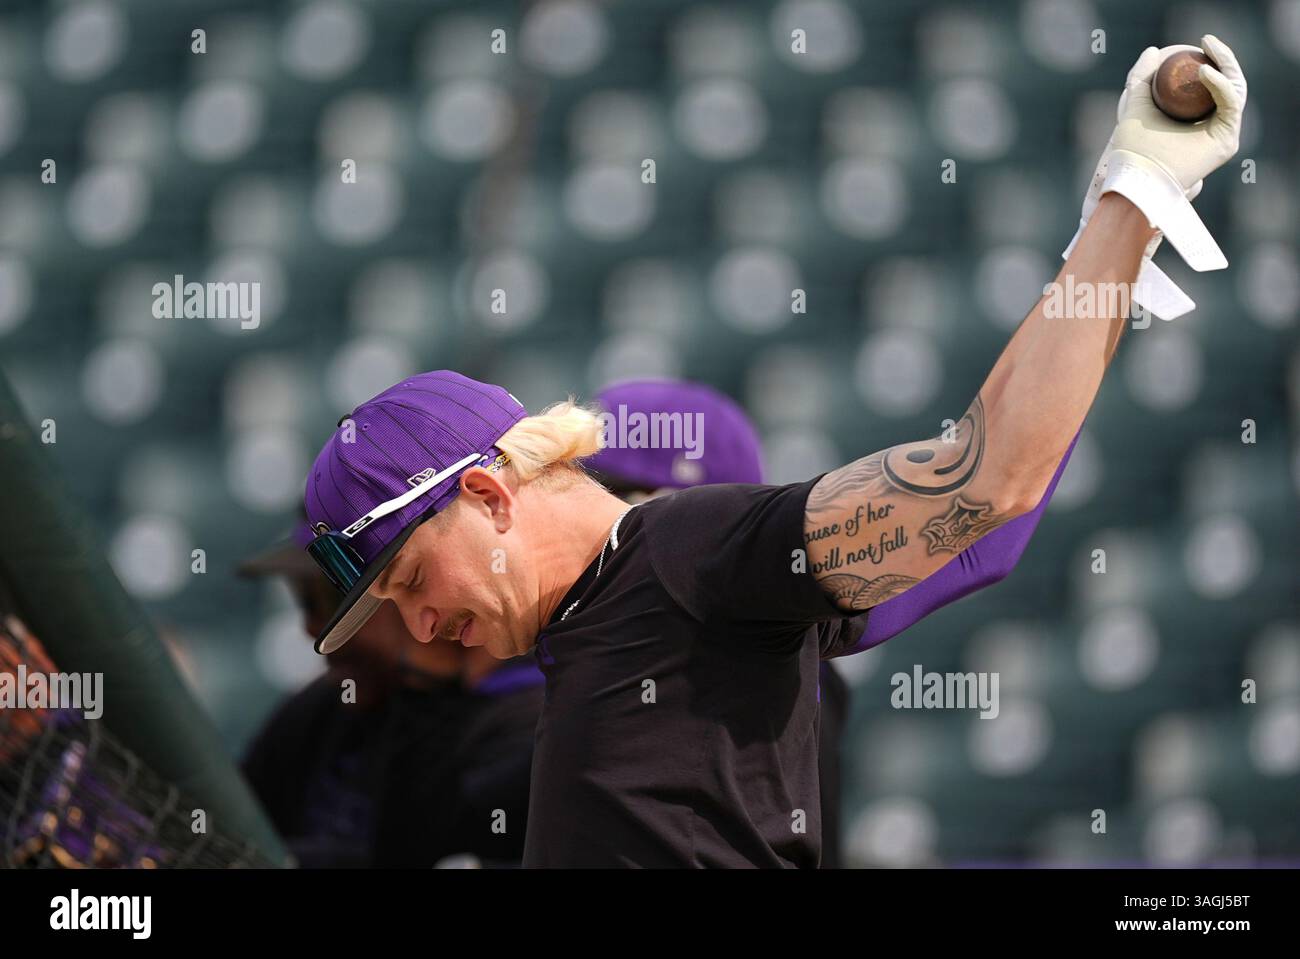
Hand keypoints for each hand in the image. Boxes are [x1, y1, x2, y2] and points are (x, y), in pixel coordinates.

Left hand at [1095, 36, 1244, 271]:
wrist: (1136, 177)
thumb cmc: (1133, 149)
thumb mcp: (1135, 104)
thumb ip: (1140, 78)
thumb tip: (1153, 51)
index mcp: (1194, 117)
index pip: (1210, 82)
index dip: (1210, 59)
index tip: (1199, 42)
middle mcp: (1211, 126)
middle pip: (1226, 83)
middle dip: (1221, 57)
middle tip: (1206, 41)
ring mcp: (1221, 133)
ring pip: (1235, 89)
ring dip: (1224, 64)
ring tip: (1207, 49)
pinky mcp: (1226, 141)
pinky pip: (1231, 104)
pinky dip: (1220, 85)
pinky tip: (1204, 72)